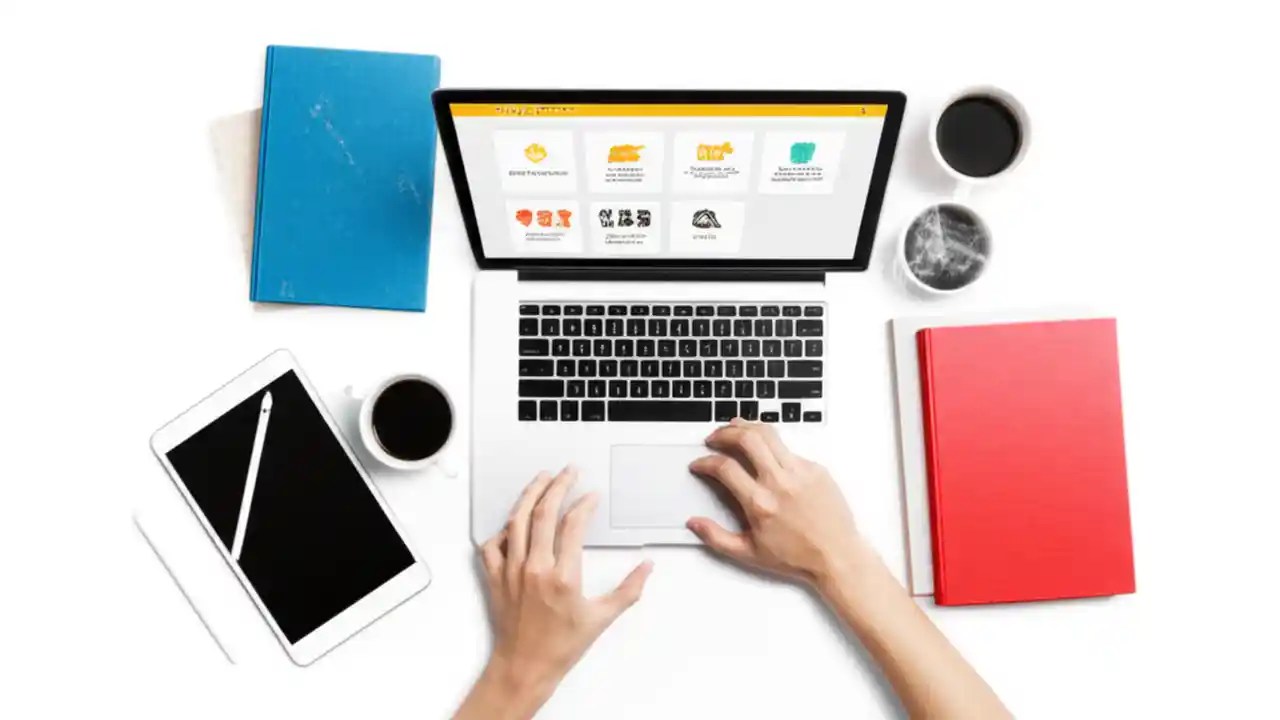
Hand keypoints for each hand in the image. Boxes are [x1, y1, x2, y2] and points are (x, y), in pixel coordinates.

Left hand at [462, 467, 652, 718]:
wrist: (524, 667)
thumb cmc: (560, 646)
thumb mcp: (601, 619)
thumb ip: (627, 590)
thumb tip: (646, 567)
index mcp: (562, 576)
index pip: (572, 525)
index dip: (583, 504)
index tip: (591, 497)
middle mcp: (534, 568)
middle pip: (542, 513)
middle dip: (557, 486)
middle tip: (568, 472)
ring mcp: (511, 571)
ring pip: (516, 521)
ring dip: (528, 495)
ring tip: (540, 479)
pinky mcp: (495, 578)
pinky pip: (492, 545)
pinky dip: (501, 530)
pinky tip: (513, 522)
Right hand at [687, 419, 864, 586]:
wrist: (837, 556)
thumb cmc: (798, 556)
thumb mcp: (749, 553)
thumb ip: (716, 537)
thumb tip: (694, 523)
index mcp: (760, 503)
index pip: (724, 467)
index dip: (705, 462)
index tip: (700, 464)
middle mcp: (780, 482)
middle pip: (746, 439)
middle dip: (724, 433)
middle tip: (715, 438)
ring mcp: (800, 472)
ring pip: (768, 433)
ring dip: (747, 427)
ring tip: (735, 428)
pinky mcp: (816, 468)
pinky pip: (788, 448)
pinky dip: (772, 445)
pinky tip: (765, 451)